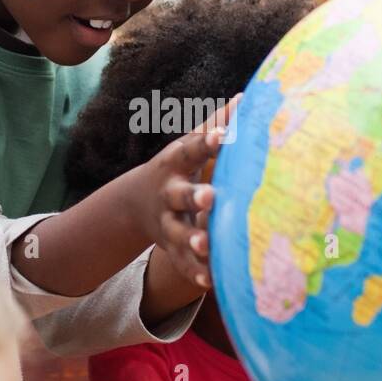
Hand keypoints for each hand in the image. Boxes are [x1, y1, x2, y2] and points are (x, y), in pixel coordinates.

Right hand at [134, 93, 240, 290]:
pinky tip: (211, 282)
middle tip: (210, 197)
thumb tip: (247, 98)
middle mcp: (168, 193)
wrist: (134, 204)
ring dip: (191, 239)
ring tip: (205, 244)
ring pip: (178, 232)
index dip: (207, 142)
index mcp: (175, 163)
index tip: (223, 134)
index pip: (192, 149)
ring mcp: (167, 222)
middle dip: (194, 196)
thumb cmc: (177, 168)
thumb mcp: (188, 145)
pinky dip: (195, 273)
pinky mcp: (170, 248)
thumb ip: (215, 125)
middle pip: (180, 195)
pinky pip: (182, 263)